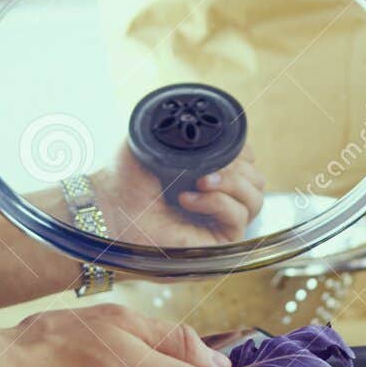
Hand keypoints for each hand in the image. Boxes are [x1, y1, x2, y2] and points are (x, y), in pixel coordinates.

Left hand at [88, 145, 265, 249]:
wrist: (108, 208)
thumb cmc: (125, 177)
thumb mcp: (153, 141)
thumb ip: (178, 128)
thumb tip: (206, 122)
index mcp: (209, 175)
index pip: (248, 163)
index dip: (242, 152)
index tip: (221, 145)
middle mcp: (218, 200)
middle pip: (257, 180)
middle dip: (239, 166)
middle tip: (206, 166)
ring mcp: (219, 223)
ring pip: (256, 199)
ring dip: (232, 182)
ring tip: (200, 180)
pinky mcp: (217, 245)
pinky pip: (239, 218)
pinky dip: (217, 203)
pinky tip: (188, 199)